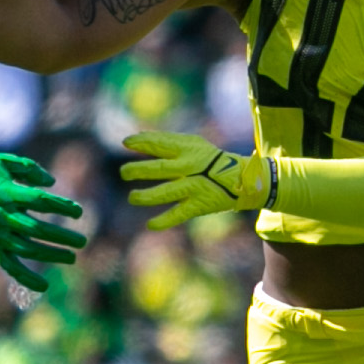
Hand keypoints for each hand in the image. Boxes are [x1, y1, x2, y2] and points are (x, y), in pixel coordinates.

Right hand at [0, 154, 88, 292]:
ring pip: (29, 249)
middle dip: (62, 237)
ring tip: (71, 257)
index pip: (40, 202)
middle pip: (38, 230)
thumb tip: (50, 182)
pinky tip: (43, 286)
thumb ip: (26, 167)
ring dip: (52, 255)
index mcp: (7, 195)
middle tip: (82, 241)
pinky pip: (10, 266)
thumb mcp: (0, 161)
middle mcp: (4, 218)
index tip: (78, 212)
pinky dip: (26, 278)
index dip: (61, 206)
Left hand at [120, 131, 271, 229]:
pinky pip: (179, 214)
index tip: (126, 143)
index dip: (142, 143)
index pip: (161, 144)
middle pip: (161, 169)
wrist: (240, 178)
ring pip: (167, 192)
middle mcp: (190, 167)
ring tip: (132, 197)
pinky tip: (150, 225)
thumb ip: (167, 142)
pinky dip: (164, 221)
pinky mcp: (199, 205)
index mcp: (187, 149)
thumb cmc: (208, 159)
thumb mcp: (192, 145)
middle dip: (139, 170)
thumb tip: (137, 138)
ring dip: (147, 196)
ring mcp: (194, 187)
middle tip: (123, 172)